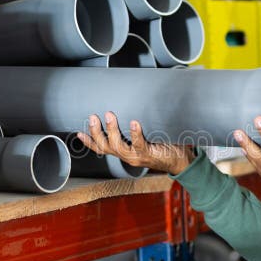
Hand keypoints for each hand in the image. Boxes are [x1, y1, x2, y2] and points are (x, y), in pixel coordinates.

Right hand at [77, 112, 194, 174]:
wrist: (182, 159)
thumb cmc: (164, 145)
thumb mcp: (146, 136)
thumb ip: (137, 125)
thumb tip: (132, 101)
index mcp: (125, 151)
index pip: (102, 148)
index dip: (90, 142)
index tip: (79, 132)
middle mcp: (128, 156)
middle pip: (106, 147)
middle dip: (97, 133)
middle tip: (93, 117)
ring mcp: (138, 156)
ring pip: (119, 147)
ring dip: (112, 130)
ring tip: (109, 115)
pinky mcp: (149, 155)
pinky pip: (140, 144)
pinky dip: (135, 133)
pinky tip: (133, 122)